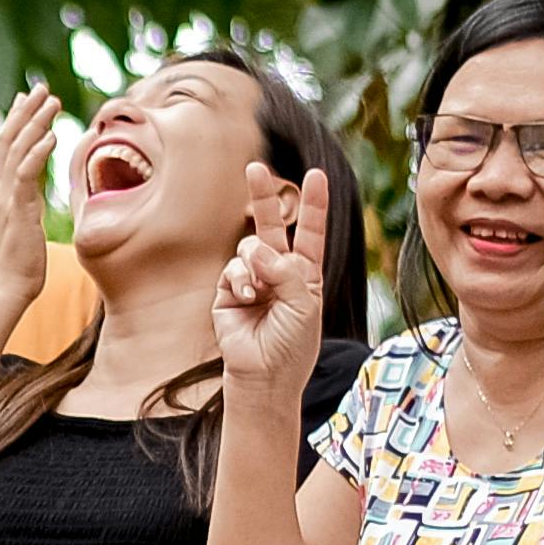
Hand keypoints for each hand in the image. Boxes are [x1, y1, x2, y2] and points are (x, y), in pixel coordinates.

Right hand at [0, 86, 60, 308]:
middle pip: (7, 140)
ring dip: (34, 123)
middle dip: (24, 112)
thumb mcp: (23, 229)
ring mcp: (6, 199)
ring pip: (16, 150)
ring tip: (52, 101)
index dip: (16, 122)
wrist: (5, 290)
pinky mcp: (18, 210)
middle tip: (40, 88)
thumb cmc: (18, 267)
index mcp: (0, 193)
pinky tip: (51, 135)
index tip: (27, 100)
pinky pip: (26, 174)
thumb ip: (25, 209)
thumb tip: (31, 203)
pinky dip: (38, 152)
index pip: (5, 148)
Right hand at [214, 162, 329, 401]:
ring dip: (255, 263)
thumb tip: (255, 250)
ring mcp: (251, 280)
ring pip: (248, 247)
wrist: (265, 376)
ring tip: (258, 290)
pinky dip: (240, 280)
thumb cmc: (293, 344)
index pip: (310, 231)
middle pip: (270, 225)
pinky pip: (232, 269)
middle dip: (262, 196)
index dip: (313, 204)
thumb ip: (285, 271)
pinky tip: (246, 298)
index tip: (316, 175)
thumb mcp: (304, 303)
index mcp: (305, 273)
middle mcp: (277, 271)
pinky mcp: (227, 292)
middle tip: (254, 168)